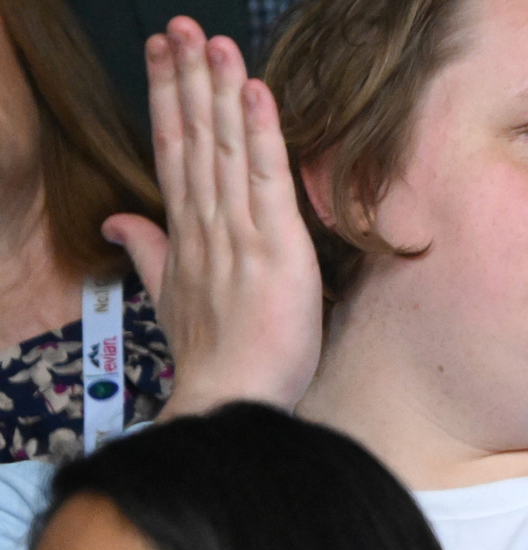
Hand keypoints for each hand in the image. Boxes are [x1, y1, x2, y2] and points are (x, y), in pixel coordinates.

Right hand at [103, 18, 323, 418]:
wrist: (231, 397)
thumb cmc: (215, 356)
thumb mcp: (172, 297)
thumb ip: (147, 252)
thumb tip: (117, 222)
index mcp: (185, 234)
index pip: (174, 151)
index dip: (169, 98)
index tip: (164, 55)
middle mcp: (206, 225)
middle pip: (192, 137)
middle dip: (187, 79)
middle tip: (183, 28)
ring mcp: (237, 233)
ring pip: (224, 148)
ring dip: (220, 92)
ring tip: (215, 43)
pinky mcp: (273, 246)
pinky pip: (265, 180)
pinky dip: (260, 135)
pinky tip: (256, 94)